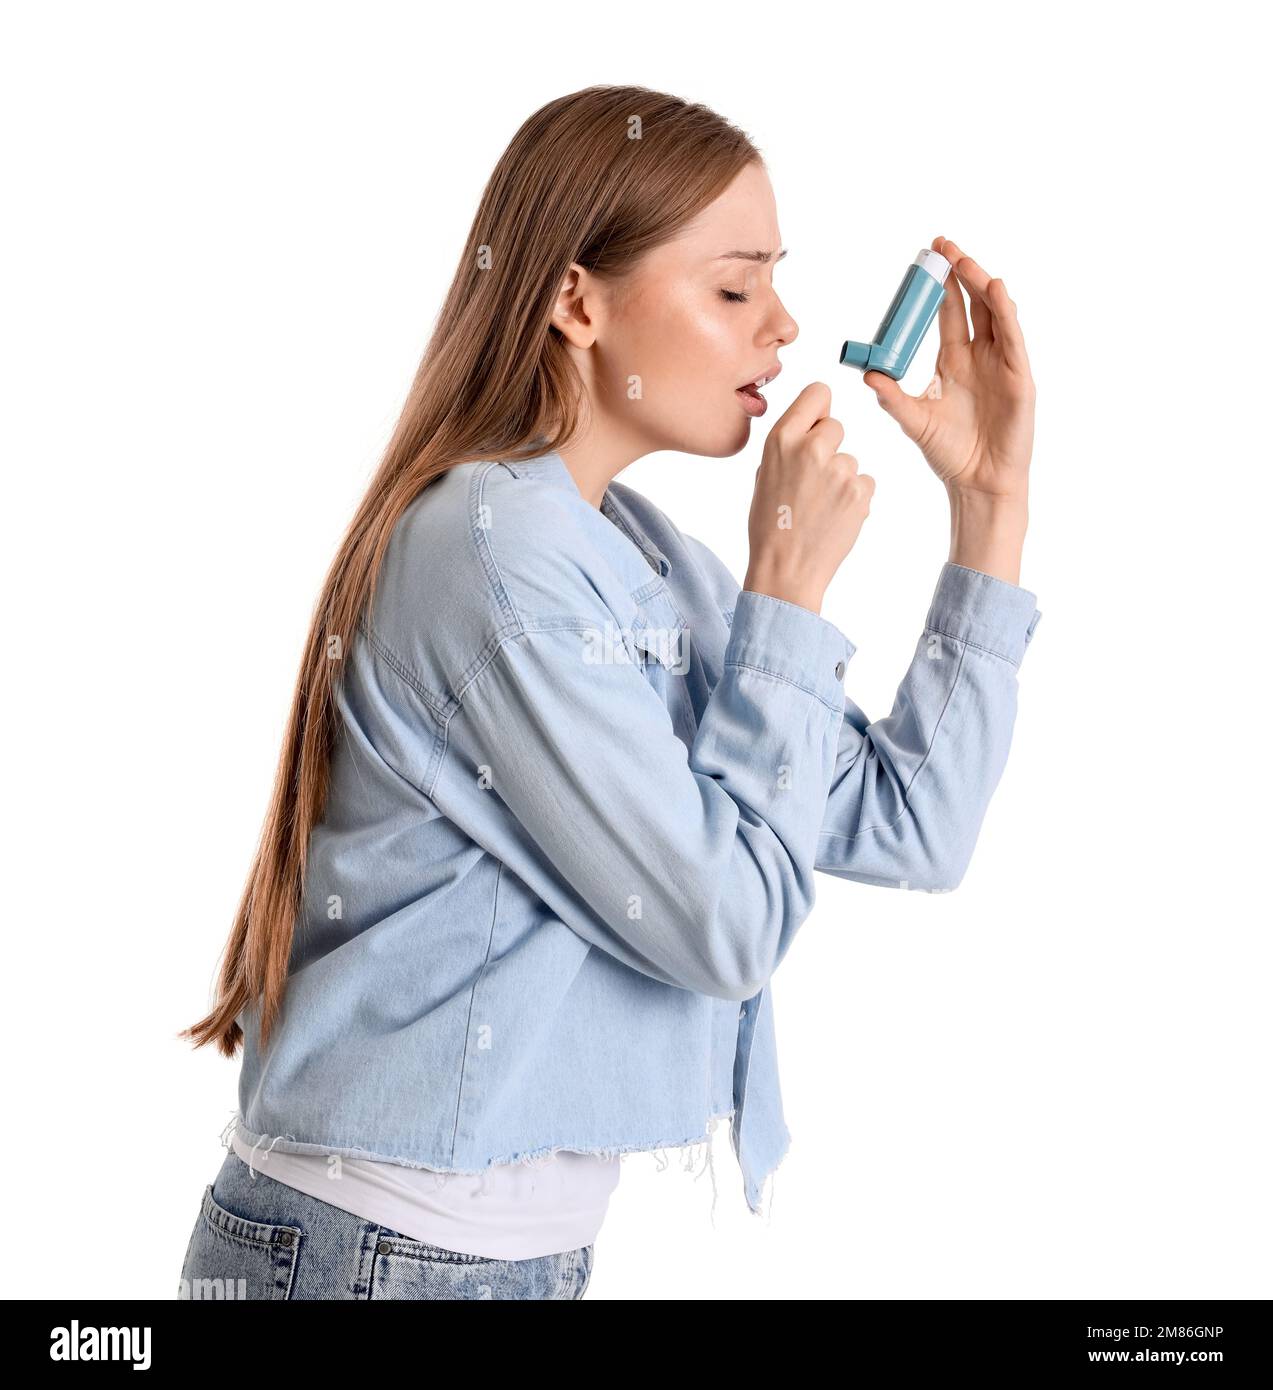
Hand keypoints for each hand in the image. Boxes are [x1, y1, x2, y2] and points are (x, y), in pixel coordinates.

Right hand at [743, 382, 873, 613]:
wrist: (786, 569)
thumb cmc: (770, 525)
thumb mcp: (765, 475)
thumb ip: (788, 446)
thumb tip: (810, 427)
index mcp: (782, 439)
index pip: (818, 393)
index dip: (818, 410)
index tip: (816, 425)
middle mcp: (811, 448)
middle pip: (837, 426)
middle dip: (830, 448)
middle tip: (813, 481)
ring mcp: (839, 470)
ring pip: (851, 460)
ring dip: (841, 479)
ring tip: (820, 507)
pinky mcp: (860, 491)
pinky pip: (864, 482)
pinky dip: (854, 498)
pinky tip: (835, 516)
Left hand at [863, 237, 1034, 502]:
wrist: (977, 482)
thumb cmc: (949, 454)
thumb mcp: (914, 421)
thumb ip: (893, 398)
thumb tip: (866, 376)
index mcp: (954, 361)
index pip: (948, 314)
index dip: (937, 288)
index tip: (924, 260)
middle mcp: (980, 357)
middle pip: (973, 304)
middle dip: (959, 273)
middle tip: (942, 245)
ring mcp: (1002, 365)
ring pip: (996, 314)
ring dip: (981, 284)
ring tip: (963, 260)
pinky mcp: (1020, 379)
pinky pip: (1014, 340)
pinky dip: (1006, 314)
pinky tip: (996, 291)